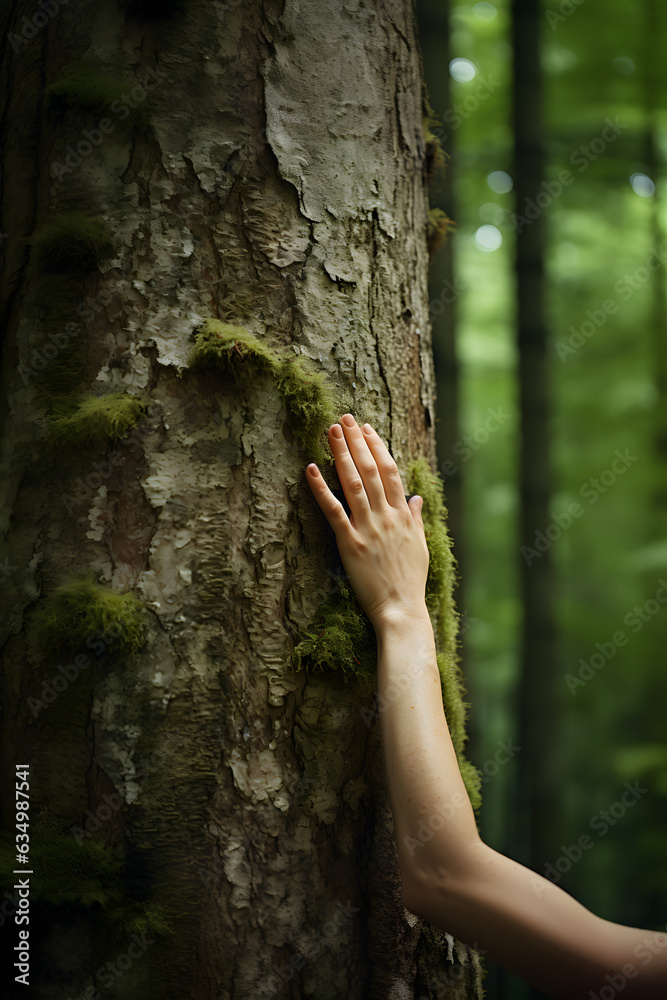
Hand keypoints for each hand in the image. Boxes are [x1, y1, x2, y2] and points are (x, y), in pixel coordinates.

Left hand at [305, 414, 429, 630]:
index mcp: (402, 515)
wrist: (401, 609)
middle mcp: (386, 516)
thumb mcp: (420, 546)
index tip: (366, 429)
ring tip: (331, 431)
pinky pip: (333, 510)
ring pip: (354, 483)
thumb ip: (415, 519)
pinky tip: (311, 468)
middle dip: (356, 442)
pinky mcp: (350, 543)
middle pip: (371, 469)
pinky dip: (322, 488)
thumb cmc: (410, 581)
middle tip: (344, 419)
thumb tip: (415, 498)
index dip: (377, 447)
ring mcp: (368, 528)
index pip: (390, 471)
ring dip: (341, 454)